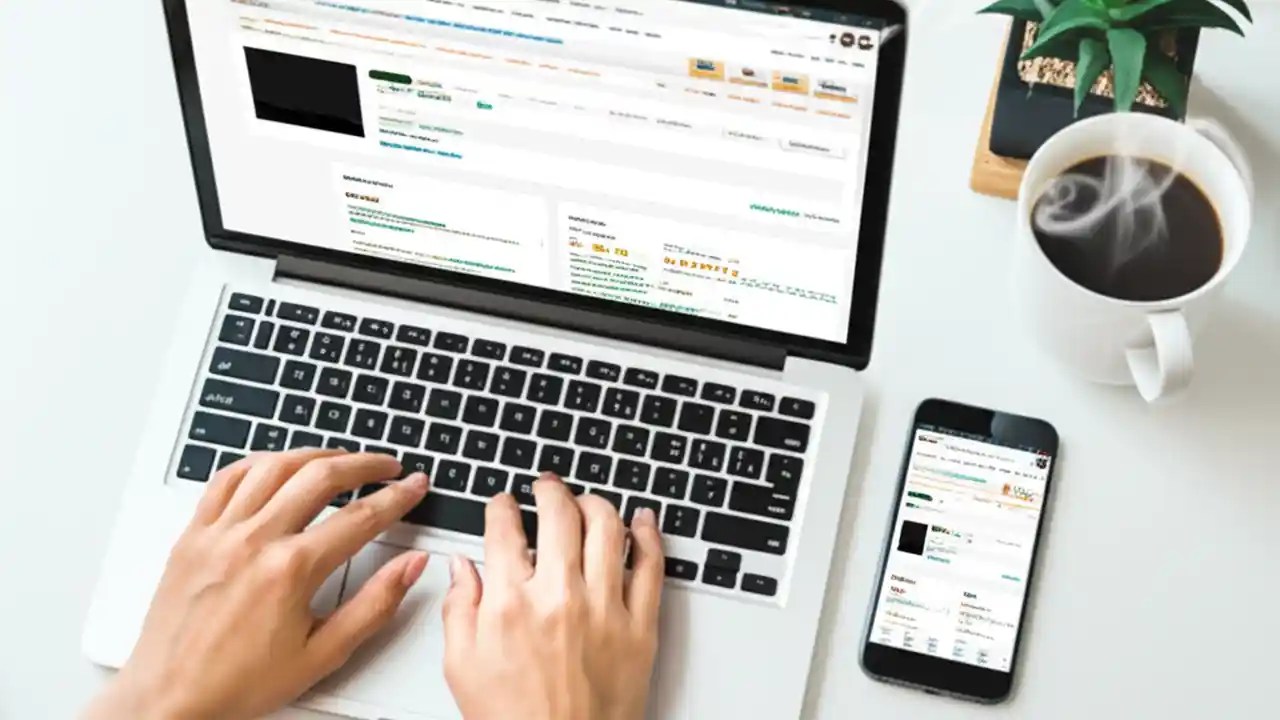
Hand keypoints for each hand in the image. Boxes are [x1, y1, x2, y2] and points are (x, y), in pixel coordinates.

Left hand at [84, 449, 429, 719]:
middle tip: (387, 466)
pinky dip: (258, 463)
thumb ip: (375, 605)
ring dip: (314, 454)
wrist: (169, 700)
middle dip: (364, 464)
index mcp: (291, 571)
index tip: (415, 486)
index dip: (398, 497)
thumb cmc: (239, 684)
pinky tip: (276, 464)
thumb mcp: (323, 654)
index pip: (361, 517)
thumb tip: (411, 567)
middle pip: (321, 476)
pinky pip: (226, 479)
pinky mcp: (192, 536)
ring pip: (274, 466)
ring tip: (340, 458)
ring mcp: (219, 533)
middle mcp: (254, 541)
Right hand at [443, 474, 664, 719]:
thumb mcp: (461, 668)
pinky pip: (651, 566)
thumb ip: (458, 609)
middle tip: (546, 487)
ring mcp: (605, 609)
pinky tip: (642, 521)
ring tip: (586, 501)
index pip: (504, 529)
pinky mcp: (640, 627)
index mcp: (510, 605)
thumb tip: (460, 568)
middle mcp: (559, 598)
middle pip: (560, 514)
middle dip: (550, 490)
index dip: (502, 506)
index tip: (504, 504)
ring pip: (608, 528)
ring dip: (595, 503)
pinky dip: (649, 534)